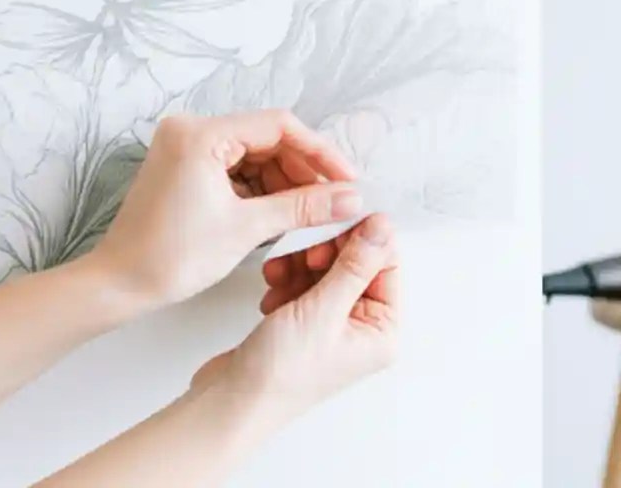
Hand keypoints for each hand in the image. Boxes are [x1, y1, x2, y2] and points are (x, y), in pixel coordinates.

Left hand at [87, 109, 362, 312]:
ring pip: (254, 155)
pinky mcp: (185, 167)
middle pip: (267, 139)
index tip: (347, 178)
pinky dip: (260, 189)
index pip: (279, 126)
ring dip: (284, 182)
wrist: (120, 284)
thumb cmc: (170, 257)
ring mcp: (186, 148)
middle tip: (333, 200)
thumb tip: (349, 198)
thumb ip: (303, 208)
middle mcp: (191, 131)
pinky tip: (280, 212)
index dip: (320, 152)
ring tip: (310, 212)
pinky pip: (236, 168)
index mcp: (200, 134)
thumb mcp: (246, 229)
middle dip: (303, 170)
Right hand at [190, 214, 399, 421]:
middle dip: (326, 254)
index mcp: (382, 331)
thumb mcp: (324, 308)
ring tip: (281, 275)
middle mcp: (362, 330)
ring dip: (301, 266)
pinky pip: (305, 286)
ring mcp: (333, 327)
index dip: (363, 240)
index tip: (338, 220)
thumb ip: (355, 264)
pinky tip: (272, 291)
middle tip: (305, 249)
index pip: (386, 266)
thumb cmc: (282, 373)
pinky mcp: (305, 325)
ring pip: (326, 273)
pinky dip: (288, 281)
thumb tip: (381, 228)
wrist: (233, 400)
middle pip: (355, 266)